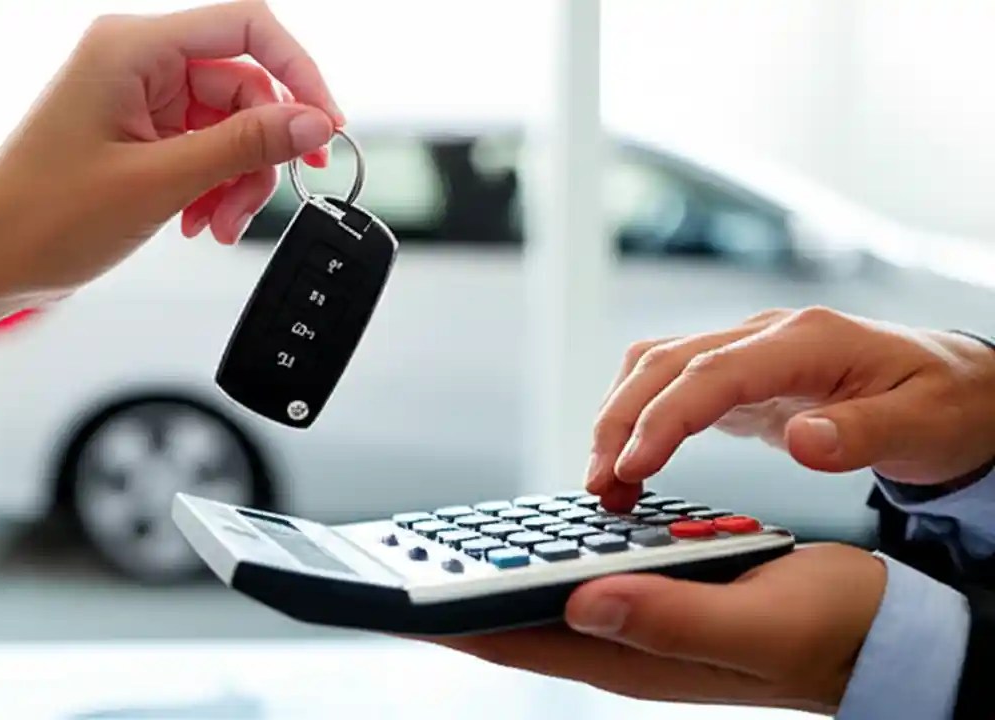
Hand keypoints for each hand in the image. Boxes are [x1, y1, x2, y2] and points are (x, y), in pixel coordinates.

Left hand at [0, 1, 341, 310]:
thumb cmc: (39, 217)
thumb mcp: (159, 182)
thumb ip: (244, 146)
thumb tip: (312, 122)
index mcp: (131, 48)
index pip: (246, 27)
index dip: (299, 73)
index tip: (324, 126)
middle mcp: (135, 62)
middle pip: (243, 85)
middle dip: (258, 151)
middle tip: (254, 203)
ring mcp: (135, 97)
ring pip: (227, 123)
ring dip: (236, 178)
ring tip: (217, 223)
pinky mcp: (136, 132)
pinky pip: (202, 147)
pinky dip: (213, 185)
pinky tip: (199, 219)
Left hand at [425, 543, 885, 714]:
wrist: (878, 630)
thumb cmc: (828, 634)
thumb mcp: (755, 624)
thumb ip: (669, 619)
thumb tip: (580, 600)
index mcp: (629, 653)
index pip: (512, 639)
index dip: (446, 618)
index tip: (388, 595)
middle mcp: (619, 639)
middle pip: (512, 618)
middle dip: (456, 587)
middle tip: (399, 554)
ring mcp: (634, 618)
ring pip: (543, 592)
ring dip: (497, 568)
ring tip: (444, 544)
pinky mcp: (654, 593)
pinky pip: (584, 571)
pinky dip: (553, 550)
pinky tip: (536, 532)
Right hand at [586, 307, 994, 510]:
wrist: (955, 387)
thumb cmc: (945, 403)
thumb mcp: (923, 424)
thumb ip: (863, 432)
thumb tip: (800, 441)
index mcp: (807, 340)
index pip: (713, 371)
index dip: (664, 417)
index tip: (633, 465)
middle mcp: (765, 335)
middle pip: (664, 362)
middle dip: (618, 420)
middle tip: (597, 484)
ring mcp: (747, 350)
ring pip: (655, 366)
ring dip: (617, 417)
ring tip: (602, 480)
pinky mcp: (737, 375)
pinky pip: (669, 384)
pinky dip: (637, 417)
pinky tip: (628, 460)